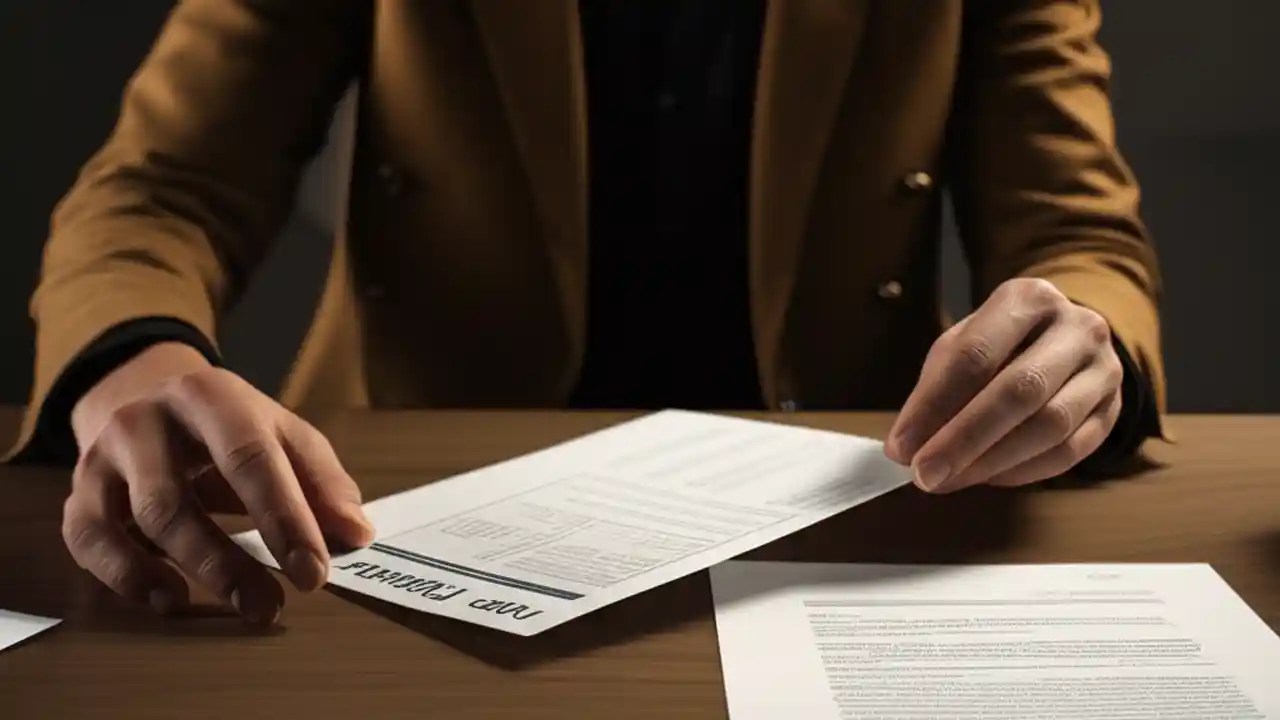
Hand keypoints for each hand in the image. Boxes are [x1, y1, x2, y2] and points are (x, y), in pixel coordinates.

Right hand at [63, 343, 373, 624]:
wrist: (149, 397)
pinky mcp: (80, 490)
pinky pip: (90, 540)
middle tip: (272, 606)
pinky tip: (169, 599)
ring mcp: (106, 455)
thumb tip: (355, 534)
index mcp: (213, 396)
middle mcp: (150, 419)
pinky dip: (127, 576)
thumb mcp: (285, 437)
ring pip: (141, 522)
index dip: (284, 519)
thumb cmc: (233, 429)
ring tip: (240, 606)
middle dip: (230, 562)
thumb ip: (323, 483)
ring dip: (193, 572)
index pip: (251, 459)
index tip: (313, 573)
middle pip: (181, 499)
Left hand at [885, 278, 1122, 492]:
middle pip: (1019, 390)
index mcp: (1028, 298)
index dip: (934, 404)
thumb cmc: (1000, 343)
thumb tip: (906, 446)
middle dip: (964, 440)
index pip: (976, 354)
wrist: (1065, 339)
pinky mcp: (1114, 409)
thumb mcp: (961, 346)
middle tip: (926, 474)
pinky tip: (988, 477)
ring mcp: (1104, 368)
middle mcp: (1076, 327)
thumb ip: (934, 390)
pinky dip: (1024, 471)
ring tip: (951, 480)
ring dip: (992, 462)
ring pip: (1051, 425)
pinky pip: (1071, 451)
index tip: (902, 446)